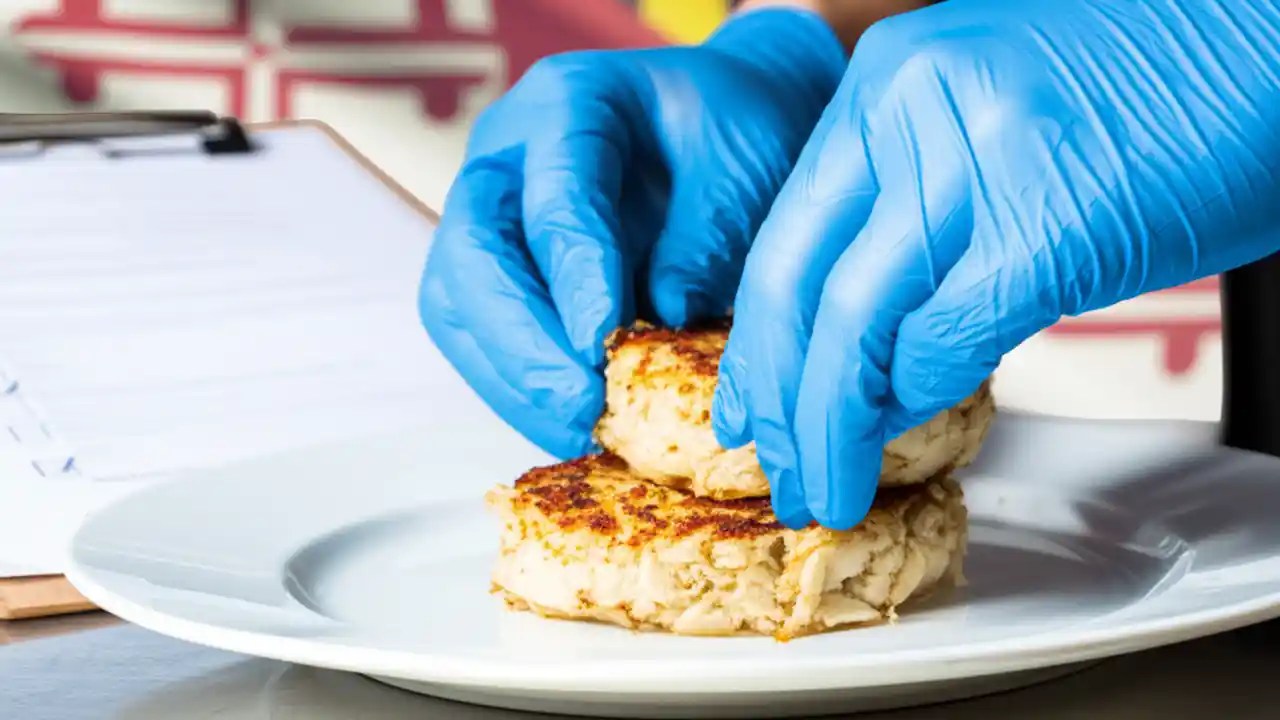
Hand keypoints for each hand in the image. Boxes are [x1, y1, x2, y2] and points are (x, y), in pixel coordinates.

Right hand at [419, 8, 845, 457]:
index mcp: (567, 104)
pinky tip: (571, 425)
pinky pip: (478, 338)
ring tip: (581, 432)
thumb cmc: (734, 135)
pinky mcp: (495, 274)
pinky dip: (519, 391)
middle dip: (521, 344)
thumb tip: (664, 315)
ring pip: (456, 305)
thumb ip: (707, 235)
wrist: (722, 131)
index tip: (606, 346)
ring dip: (512, 380)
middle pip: (471, 255)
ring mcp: (490, 217)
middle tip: (583, 407)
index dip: (575, 279)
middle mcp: (506, 158)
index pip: (553, 199)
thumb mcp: (744, 167)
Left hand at [715, 0, 1279, 528]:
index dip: (758, 341)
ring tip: (829, 488)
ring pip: (853, 327)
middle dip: (779, 401)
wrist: (1279, 36)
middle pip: (795, 286)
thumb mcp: (992, 122)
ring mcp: (975, 163)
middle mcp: (911, 108)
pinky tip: (905, 435)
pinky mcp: (1045, 226)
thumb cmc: (1161, 85)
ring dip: (833, 427)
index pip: (784, 237)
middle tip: (779, 471)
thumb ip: (918, 209)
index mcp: (888, 83)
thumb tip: (871, 337)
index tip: (748, 406)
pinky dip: (917, 401)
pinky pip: (942, 343)